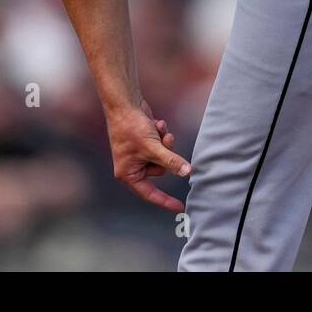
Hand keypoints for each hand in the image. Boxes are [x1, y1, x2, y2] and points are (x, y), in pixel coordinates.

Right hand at [105, 97, 191, 212]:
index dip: (165, 200)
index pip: (149, 193)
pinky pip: (162, 145)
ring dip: (165, 142)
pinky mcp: (146, 142)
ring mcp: (139, 154)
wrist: (124, 104)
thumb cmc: (131, 128)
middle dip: (166, 155)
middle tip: (164, 141)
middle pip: (161, 170)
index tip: (181, 207)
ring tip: (157, 130)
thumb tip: (187, 172)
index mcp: (128, 173)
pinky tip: (156, 124)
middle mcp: (133, 166)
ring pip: (164, 156)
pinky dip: (161, 134)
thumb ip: (171, 161)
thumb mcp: (153, 147)